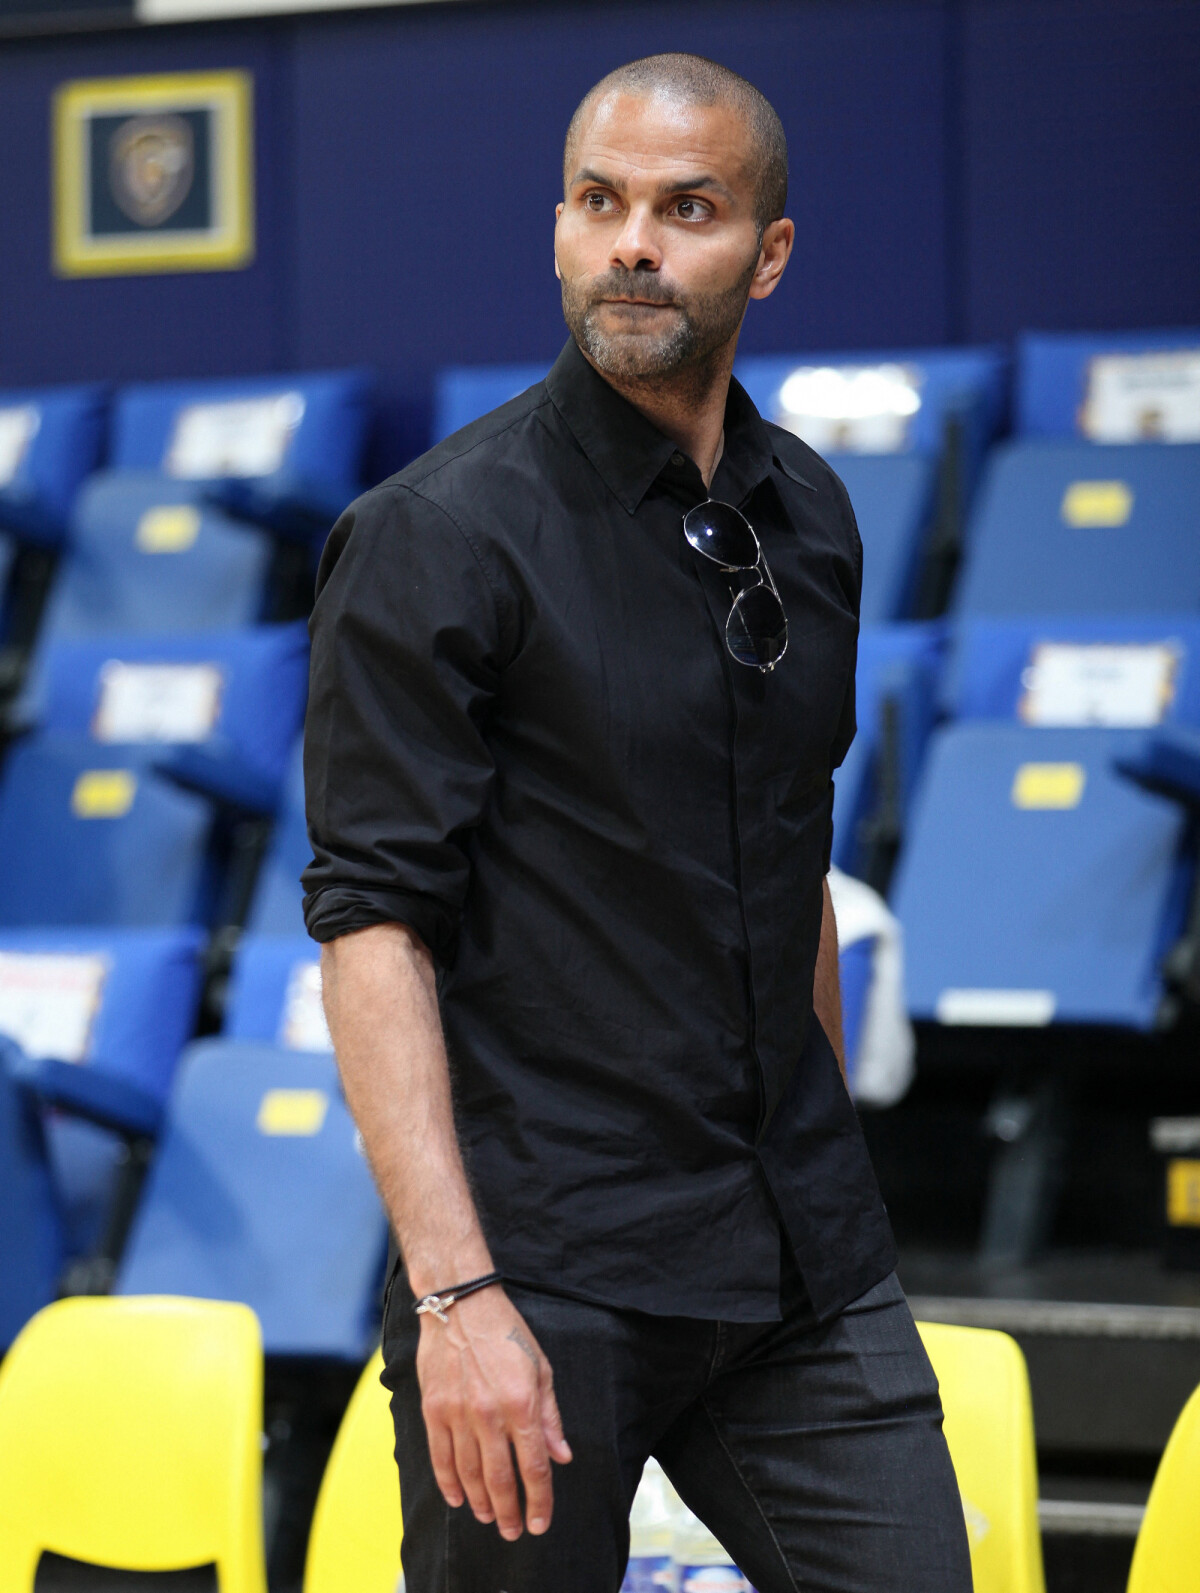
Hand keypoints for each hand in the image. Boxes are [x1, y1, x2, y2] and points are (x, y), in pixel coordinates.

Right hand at [416, 1284, 572, 1538]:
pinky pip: (440, 1456)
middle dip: (509, 1511)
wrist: (460, 1304)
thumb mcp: (540, 1368)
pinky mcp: (434, 1409)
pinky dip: (449, 1482)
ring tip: (489, 1517)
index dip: (539, 1500)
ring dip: (480, 1502)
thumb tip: (562, 1457)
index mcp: (521, 1403)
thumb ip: (550, 1416)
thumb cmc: (506, 1332)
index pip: (534, 1466)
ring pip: (469, 1473)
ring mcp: (458, 1414)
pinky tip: (457, 1498)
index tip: (539, 1522)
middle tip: (512, 1532)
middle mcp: (489, 1414)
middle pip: (500, 1478)